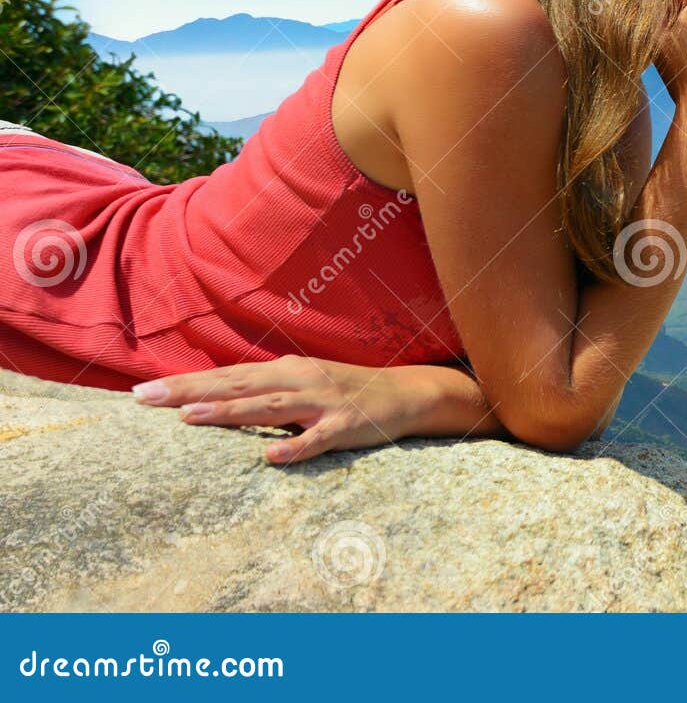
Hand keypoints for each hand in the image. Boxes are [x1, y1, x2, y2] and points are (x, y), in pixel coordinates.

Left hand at [129, 354, 426, 464]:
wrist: (405, 393)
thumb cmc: (346, 391)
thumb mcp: (303, 380)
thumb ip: (264, 386)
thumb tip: (216, 393)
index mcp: (285, 369)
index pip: (226, 374)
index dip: (185, 382)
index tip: (142, 390)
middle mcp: (299, 380)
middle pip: (238, 385)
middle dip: (190, 390)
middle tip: (145, 397)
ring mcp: (321, 403)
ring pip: (269, 407)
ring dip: (229, 411)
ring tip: (190, 416)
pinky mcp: (345, 426)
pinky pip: (317, 439)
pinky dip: (294, 447)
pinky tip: (271, 456)